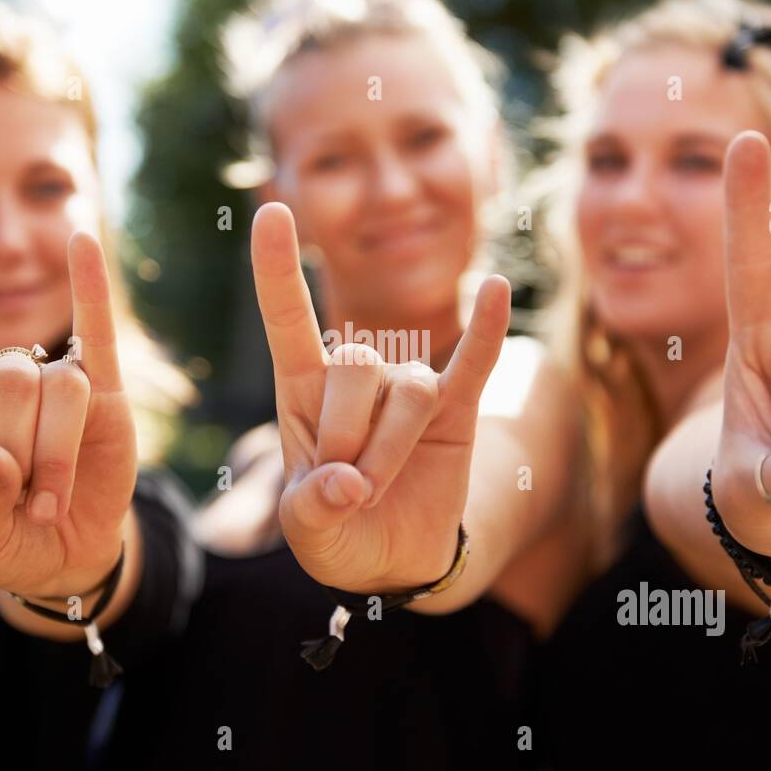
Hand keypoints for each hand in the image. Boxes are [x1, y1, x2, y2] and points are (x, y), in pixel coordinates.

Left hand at [0, 193, 137, 598]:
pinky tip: (82, 241)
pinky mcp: (105, 393)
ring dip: (56, 456)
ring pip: (59, 387)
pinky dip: (91, 289)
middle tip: (26, 501)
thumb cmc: (10, 540)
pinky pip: (96, 333)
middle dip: (21, 447)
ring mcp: (57, 383)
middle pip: (10, 375)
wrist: (67, 555)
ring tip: (51, 498)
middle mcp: (2, 382)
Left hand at [251, 202, 510, 592]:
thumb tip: (346, 484)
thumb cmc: (336, 533)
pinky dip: (487, 328)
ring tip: (383, 484)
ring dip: (394, 449)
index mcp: (303, 391)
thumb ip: (311, 511)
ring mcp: (408, 389)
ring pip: (409, 391)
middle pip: (355, 363)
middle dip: (350, 435)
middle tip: (349, 486)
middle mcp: (356, 377)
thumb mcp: (307, 534)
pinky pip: (476, 363)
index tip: (273, 211)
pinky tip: (497, 288)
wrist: (392, 558)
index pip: (288, 319)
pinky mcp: (457, 408)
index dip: (278, 269)